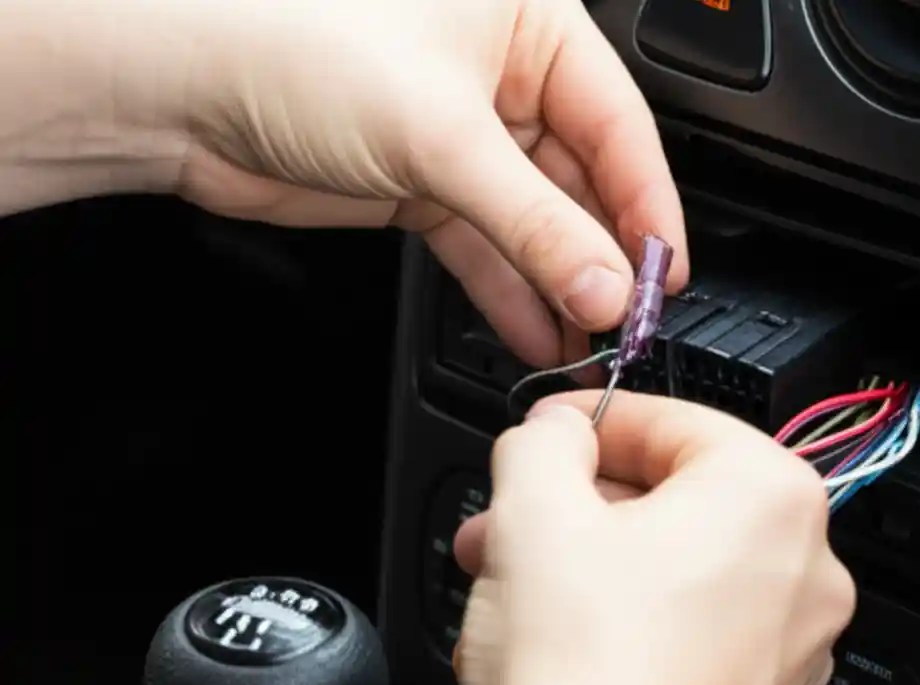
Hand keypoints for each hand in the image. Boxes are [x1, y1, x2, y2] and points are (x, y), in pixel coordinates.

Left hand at [172, 0, 687, 366]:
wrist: (179, 85)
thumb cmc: (294, 43)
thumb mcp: (443, 135)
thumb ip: (536, 221)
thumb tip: (608, 281)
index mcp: (530, 20)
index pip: (620, 121)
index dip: (648, 204)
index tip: (665, 273)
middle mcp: (503, 72)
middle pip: (582, 176)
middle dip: (604, 254)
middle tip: (628, 320)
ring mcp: (461, 131)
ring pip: (534, 218)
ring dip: (560, 282)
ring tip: (588, 342)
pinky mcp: (422, 180)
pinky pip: (485, 242)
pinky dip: (508, 288)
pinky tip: (537, 330)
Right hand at [452, 392, 854, 684]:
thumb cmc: (585, 675)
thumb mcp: (533, 511)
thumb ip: (545, 441)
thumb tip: (557, 432)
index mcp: (769, 497)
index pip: (671, 421)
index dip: (589, 422)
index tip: (543, 434)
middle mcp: (803, 568)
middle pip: (672, 500)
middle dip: (576, 506)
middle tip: (508, 520)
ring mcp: (790, 644)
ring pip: (675, 567)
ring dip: (591, 562)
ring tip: (513, 582)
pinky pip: (690, 629)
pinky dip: (628, 619)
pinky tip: (560, 638)